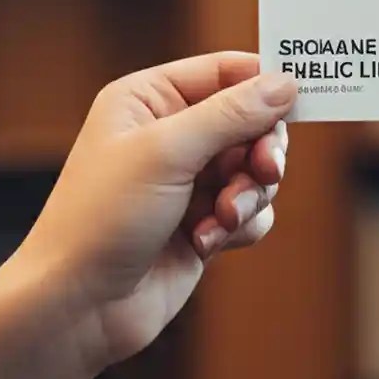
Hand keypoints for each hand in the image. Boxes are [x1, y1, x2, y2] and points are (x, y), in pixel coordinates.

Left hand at [15, 52, 295, 368]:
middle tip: (264, 171)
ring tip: (221, 219)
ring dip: (248, 196)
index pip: (225, 72)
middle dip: (260, 151)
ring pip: (255, 171)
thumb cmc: (101, 219)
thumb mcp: (167, 153)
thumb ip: (231, 114)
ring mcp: (187, 181)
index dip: (264, 84)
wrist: (79, 307)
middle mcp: (170, 135)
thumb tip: (285, 84)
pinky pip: (250, 212)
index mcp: (149, 100)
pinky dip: (238, 227)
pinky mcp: (202, 223)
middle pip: (251, 122)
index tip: (300, 101)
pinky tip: (204, 243)